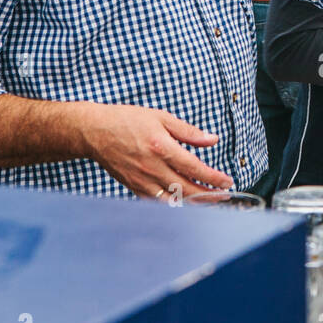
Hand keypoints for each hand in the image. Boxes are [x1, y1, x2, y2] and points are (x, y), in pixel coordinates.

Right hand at [78, 104, 234, 198]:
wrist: (94, 131)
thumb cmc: (127, 120)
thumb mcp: (161, 117)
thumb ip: (189, 132)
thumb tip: (212, 139)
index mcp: (161, 147)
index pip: (194, 168)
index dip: (214, 178)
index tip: (228, 182)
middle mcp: (152, 168)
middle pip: (187, 189)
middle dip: (209, 196)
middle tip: (225, 196)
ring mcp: (141, 181)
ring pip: (173, 201)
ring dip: (194, 203)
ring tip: (211, 202)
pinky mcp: (133, 188)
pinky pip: (157, 202)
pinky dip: (173, 205)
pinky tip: (186, 203)